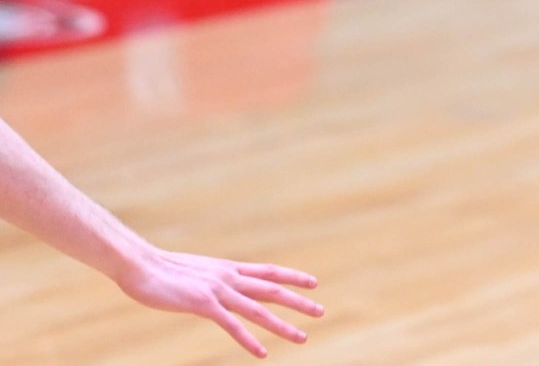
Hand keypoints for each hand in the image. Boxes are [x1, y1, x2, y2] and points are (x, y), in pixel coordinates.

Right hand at [114, 246, 321, 357]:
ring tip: (302, 337)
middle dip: (299, 302)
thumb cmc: (161, 269)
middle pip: (273, 290)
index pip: (269, 271)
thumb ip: (210, 280)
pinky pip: (233, 326)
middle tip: (321, 312)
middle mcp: (229, 277)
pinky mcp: (204, 305)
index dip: (293, 276)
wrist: (139, 264)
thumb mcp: (194, 272)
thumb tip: (216, 287)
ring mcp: (218, 290)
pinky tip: (262, 353)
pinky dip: (249, 340)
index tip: (314, 283)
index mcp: (228, 268)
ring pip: (260, 310)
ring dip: (282, 325)